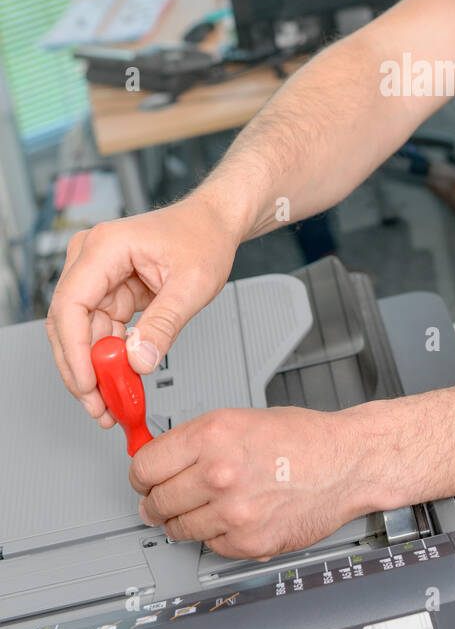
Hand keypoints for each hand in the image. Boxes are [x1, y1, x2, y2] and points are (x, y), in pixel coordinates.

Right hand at [46, 195, 237, 426]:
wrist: (214, 223)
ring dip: (93, 370)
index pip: (71, 304)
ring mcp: (98, 275)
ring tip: (111, 403)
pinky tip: (118, 383)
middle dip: (80, 369)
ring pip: (80, 333)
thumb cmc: (203, 236)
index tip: (89, 383)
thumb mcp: (192, 284)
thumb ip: (163, 325)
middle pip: (67, 323)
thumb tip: (138, 362)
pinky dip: (107, 359)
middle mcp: (91, 258)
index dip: (75, 349)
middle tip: (99, 406)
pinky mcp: (108, 291)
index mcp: (105, 246)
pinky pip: (98, 332)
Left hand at [130, 406, 360, 558]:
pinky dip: (216, 535)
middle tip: (167, 497)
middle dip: (157, 500)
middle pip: (155, 501)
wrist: (347, 463)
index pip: (145, 466)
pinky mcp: (247, 542)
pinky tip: (234, 516)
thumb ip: (196, 442)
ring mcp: (232, 512)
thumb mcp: (240, 420)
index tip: (145, 478)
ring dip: (184, 520)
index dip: (142, 475)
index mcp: (212, 435)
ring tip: (206, 505)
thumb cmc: (303, 439)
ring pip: (178, 528)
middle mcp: (218, 473)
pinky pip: (209, 545)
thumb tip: (160, 462)